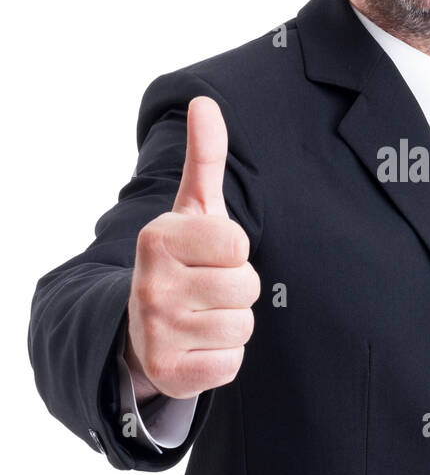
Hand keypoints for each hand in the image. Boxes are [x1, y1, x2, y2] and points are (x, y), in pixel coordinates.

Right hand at [125, 96, 260, 401]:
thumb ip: (204, 158)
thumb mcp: (192, 210)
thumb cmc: (181, 261)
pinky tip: (196, 347)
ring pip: (243, 326)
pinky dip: (222, 359)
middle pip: (246, 286)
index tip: (208, 256)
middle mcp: (150, 284)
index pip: (239, 245)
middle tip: (205, 290)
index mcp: (157, 239)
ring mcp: (155, 331)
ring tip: (202, 316)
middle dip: (236, 289)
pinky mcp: (167, 373)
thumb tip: (205, 101)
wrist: (137, 328)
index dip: (233, 252)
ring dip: (231, 324)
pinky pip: (231, 365)